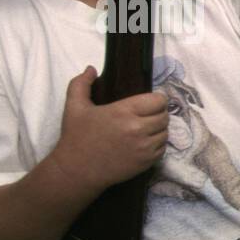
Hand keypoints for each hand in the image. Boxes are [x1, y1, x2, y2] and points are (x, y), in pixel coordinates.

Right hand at [51, 66, 167, 191]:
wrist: (77, 170)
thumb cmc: (76, 137)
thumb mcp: (74, 106)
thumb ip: (81, 83)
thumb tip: (91, 69)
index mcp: (124, 112)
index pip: (158, 100)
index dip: (156, 99)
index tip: (148, 102)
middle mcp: (138, 129)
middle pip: (164, 116)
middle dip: (157, 113)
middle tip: (146, 115)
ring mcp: (144, 147)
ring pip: (165, 132)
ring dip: (158, 129)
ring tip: (145, 128)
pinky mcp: (147, 162)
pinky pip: (163, 148)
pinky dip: (157, 144)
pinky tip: (144, 142)